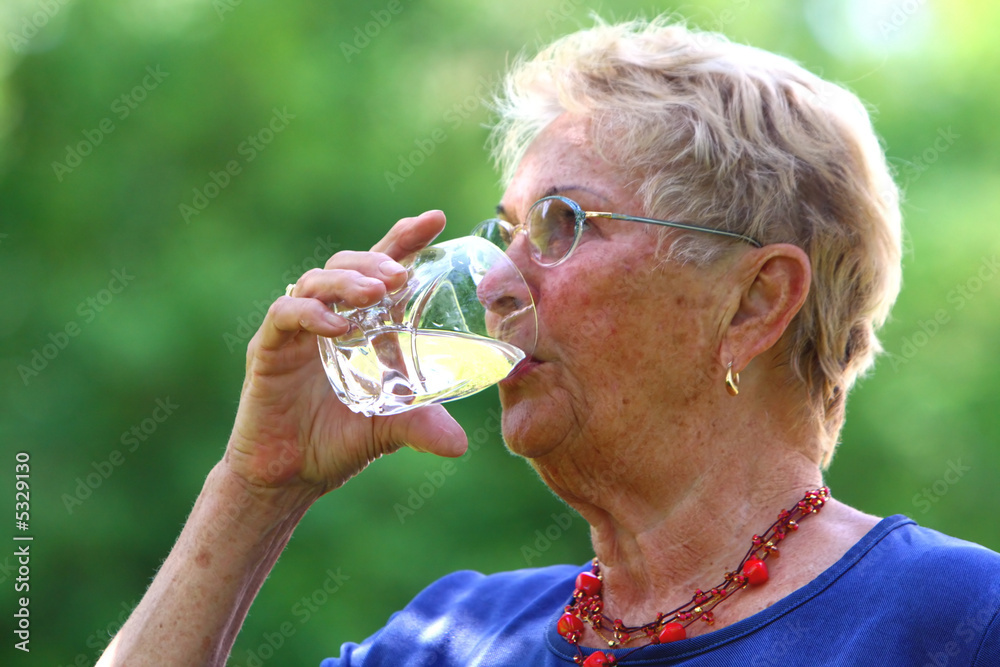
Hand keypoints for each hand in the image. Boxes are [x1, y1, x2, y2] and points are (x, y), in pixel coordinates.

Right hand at [225, 210, 468, 500]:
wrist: (289, 478)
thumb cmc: (340, 442)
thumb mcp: (390, 430)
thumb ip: (423, 427)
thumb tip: (460, 446)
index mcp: (363, 324)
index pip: (383, 268)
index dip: (406, 239)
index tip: (437, 219)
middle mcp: (330, 318)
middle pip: (349, 264)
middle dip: (376, 259)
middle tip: (401, 273)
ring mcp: (297, 330)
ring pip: (316, 281)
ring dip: (348, 281)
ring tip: (376, 292)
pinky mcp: (268, 348)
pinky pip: (285, 314)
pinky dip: (310, 313)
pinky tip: (337, 326)